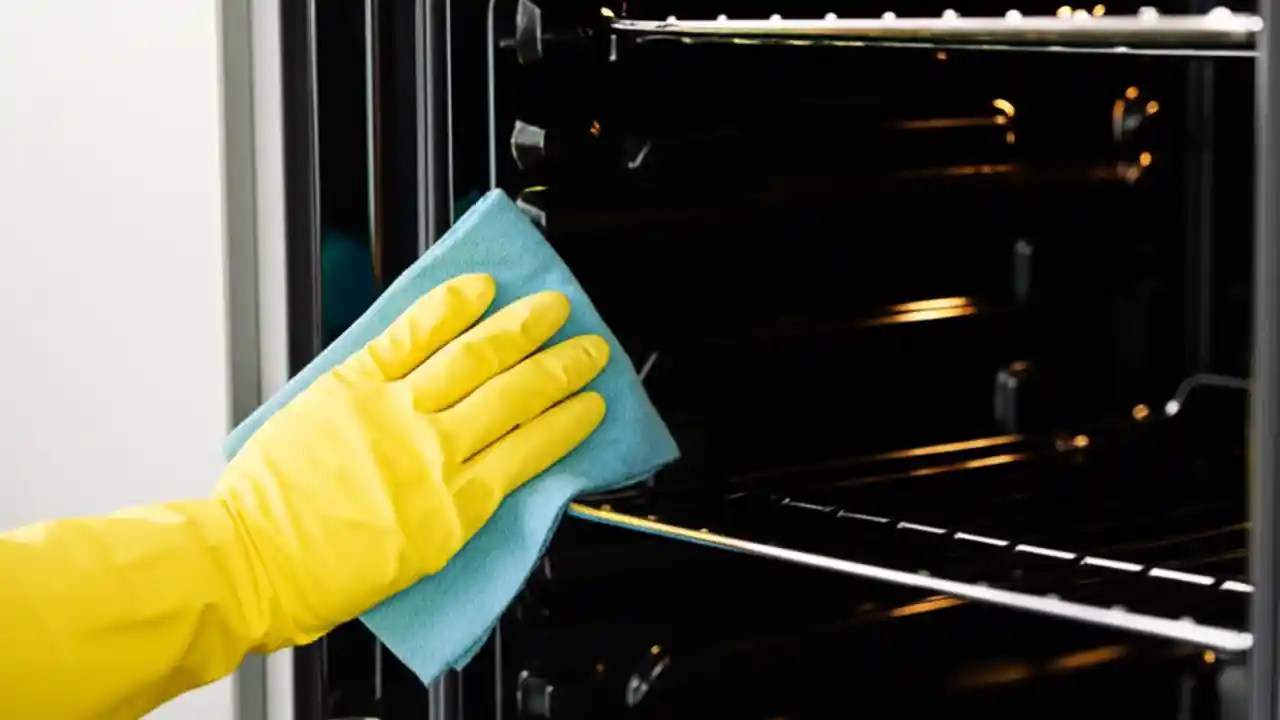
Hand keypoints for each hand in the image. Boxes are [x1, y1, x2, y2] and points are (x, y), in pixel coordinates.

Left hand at [217, 272, 608, 640]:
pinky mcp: (353, 383)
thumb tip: (492, 474)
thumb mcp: (423, 560)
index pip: (535, 447)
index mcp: (458, 506)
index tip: (593, 402)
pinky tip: (478, 290)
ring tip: (551, 307)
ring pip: (475, 356)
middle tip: (589, 347)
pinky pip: (410, 334)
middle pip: (518, 394)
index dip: (571, 419)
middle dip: (564, 366)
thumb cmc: (326, 576)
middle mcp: (436, 451)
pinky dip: (448, 307)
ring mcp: (395, 411)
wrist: (254, 563)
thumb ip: (463, 510)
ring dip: (521, 326)